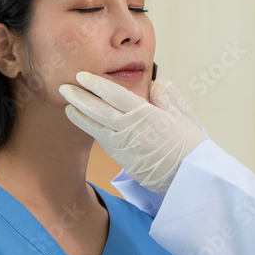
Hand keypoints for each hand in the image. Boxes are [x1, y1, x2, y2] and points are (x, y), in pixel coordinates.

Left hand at [59, 71, 206, 194]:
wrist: (190, 178)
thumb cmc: (190, 145)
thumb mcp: (184, 115)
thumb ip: (168, 95)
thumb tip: (155, 82)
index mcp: (148, 115)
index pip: (116, 95)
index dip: (97, 84)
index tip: (82, 76)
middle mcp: (132, 130)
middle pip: (99, 111)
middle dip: (80, 98)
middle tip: (63, 87)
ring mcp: (125, 147)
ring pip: (96, 128)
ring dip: (80, 115)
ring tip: (67, 104)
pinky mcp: (123, 160)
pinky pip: (103, 141)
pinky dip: (91, 130)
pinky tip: (84, 122)